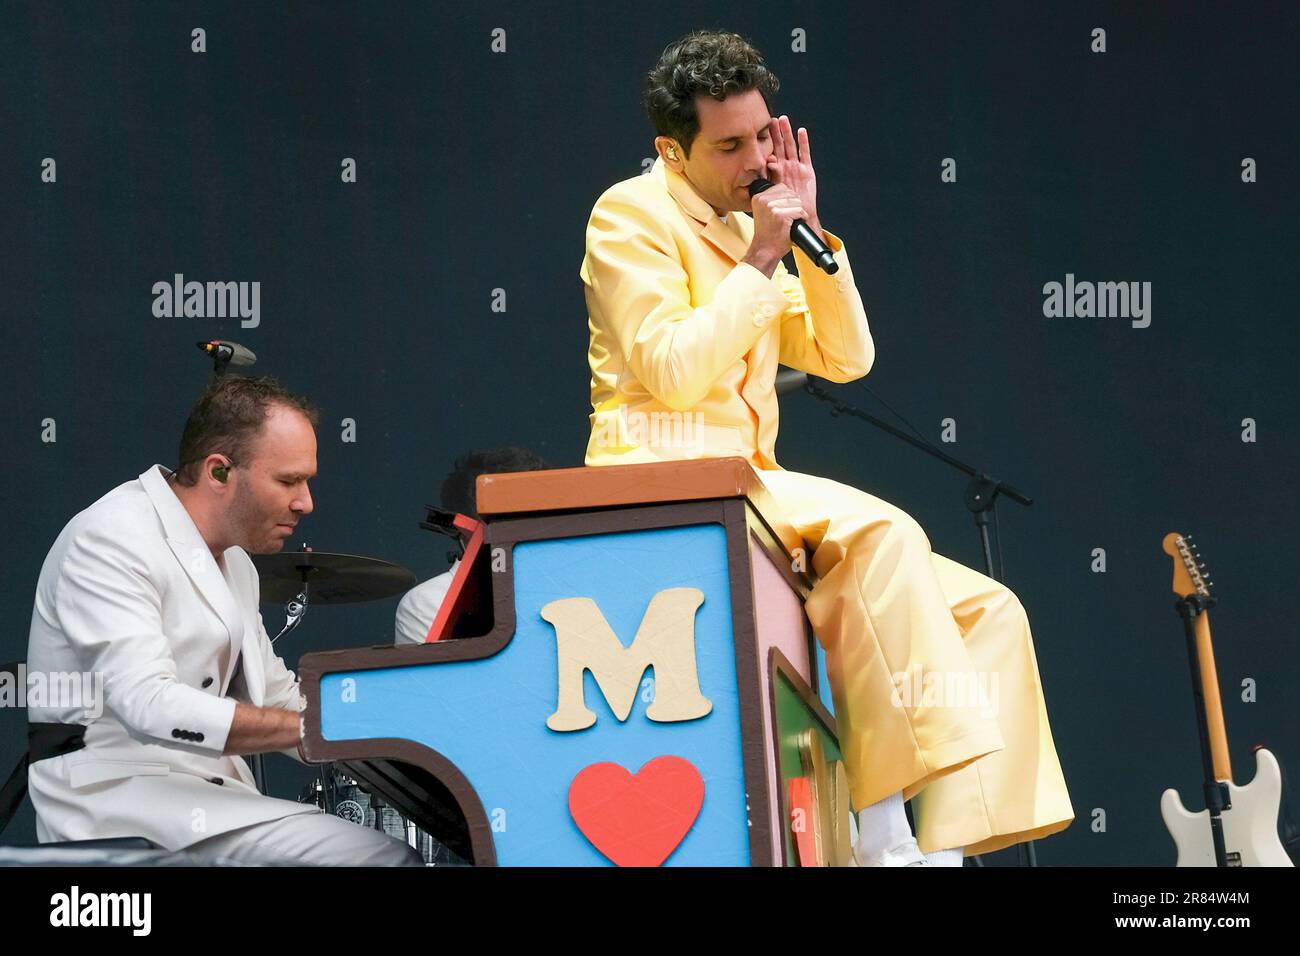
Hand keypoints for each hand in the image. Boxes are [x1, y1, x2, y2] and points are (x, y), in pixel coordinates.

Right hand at [743, 182, 806, 276]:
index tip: (781, 212)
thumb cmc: (767, 234)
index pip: (782, 187)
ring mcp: (772, 207)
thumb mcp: (765, 211)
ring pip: (797, 201)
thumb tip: (789, 192)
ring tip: (787, 222)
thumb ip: (772, 199)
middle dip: (793, 206)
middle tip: (784, 219)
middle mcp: (764, 200)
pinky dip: (801, 218)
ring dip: (797, 212)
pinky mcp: (781, 215)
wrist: (765, 250)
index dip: (787, 200)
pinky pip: (800, 211)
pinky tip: (792, 225)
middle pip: (791, 193)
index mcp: (758, 197)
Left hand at [764, 115, 818, 232]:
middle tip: (772, 119)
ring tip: (784, 120)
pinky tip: (801, 131)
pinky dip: (803, 142)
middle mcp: (785, 168)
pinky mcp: (807, 171)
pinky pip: (805, 154)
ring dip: (787, 134)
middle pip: (780, 146)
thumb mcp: (772, 192)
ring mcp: (796, 168)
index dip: (766, 143)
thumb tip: (768, 162)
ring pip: (791, 147)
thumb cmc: (782, 209)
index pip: (770, 153)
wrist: (796, 218)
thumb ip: (770, 177)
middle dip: (776, 133)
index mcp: (775, 173)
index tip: (760, 131)